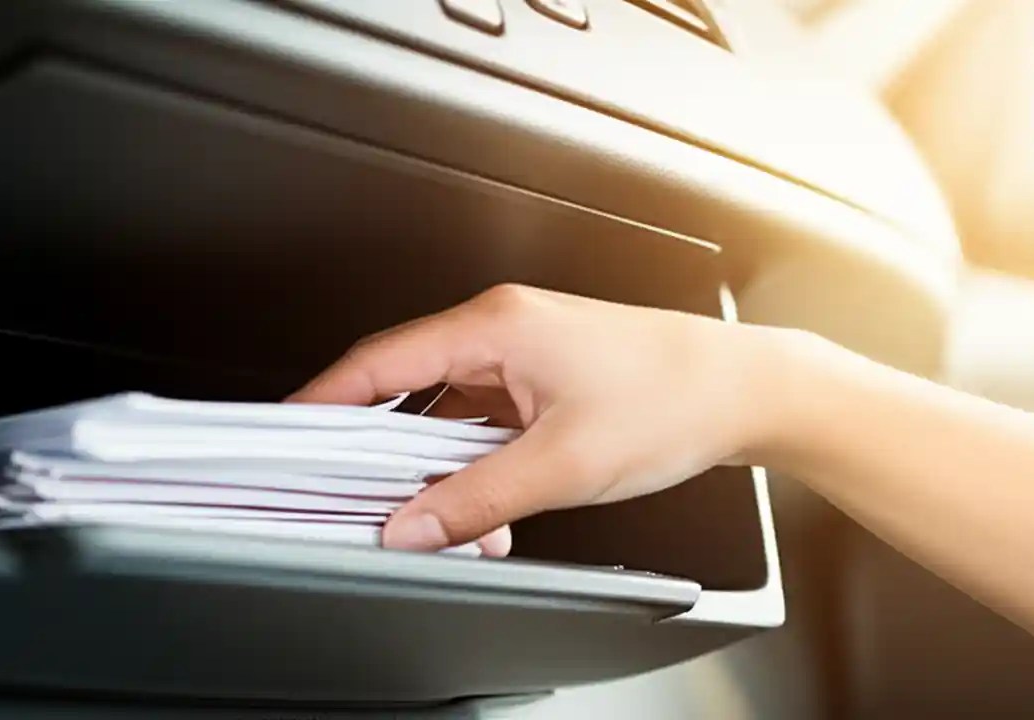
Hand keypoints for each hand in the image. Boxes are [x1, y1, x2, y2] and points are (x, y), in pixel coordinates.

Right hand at [288, 284, 807, 554]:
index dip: (324, 399)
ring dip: (439, 466)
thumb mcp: (562, 463)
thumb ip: (475, 499)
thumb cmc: (674, 397)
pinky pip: (482, 422)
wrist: (745, 391)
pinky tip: (488, 505)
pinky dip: (474, 464)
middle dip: (384, 449)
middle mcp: (502, 330)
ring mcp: (522, 354)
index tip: (288, 431)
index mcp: (494, 326)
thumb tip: (411, 524)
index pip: (379, 361)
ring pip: (445, 413)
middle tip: (360, 493)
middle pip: (406, 389)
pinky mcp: (540, 378)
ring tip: (447, 514)